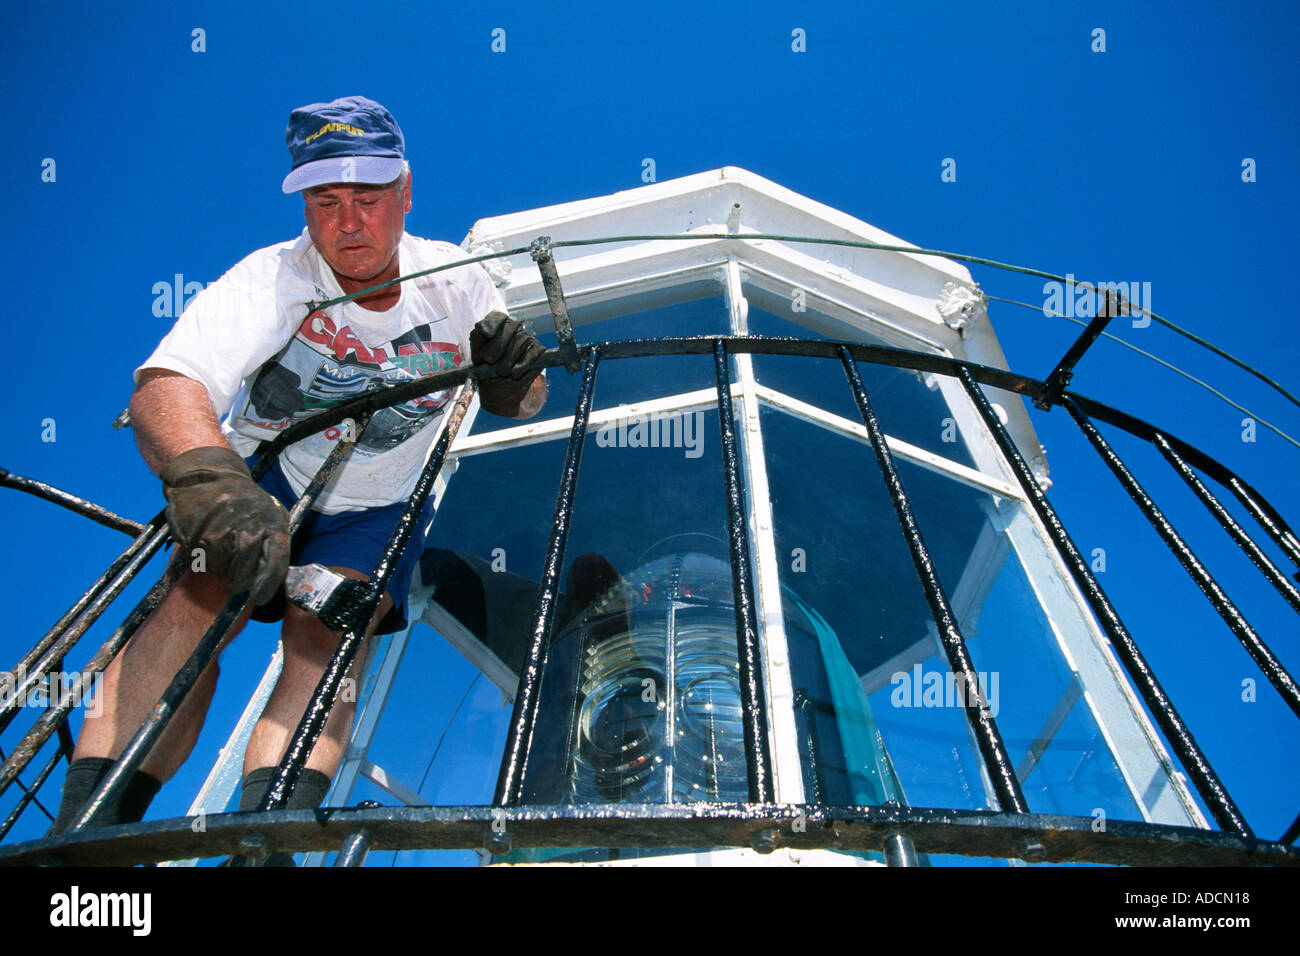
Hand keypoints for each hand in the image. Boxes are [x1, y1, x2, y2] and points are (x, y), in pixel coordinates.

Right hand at [160, 447, 290, 604]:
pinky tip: (204, 543)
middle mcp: (247, 526)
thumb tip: (273, 575)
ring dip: (219, 569)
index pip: (275, 564)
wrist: (208, 472)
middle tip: (235, 584)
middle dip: (239, 582)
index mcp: (270, 523)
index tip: (258, 596)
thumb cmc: (242, 499)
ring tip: (220, 555)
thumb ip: (273, 540)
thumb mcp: (269, 512)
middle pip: (244, 571)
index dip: (267, 585)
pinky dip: (201, 558)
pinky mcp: (195, 530)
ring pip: (220, 568)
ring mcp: (219, 529)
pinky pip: (198, 558)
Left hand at [470, 311, 545, 380]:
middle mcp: (513, 328)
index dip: (493, 323)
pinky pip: (531, 354)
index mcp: (497, 326)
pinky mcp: (537, 350)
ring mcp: (526, 338)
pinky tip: (515, 373)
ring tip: (501, 372)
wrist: (499, 388)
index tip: (487, 334)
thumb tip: (483, 329)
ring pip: (520, 342)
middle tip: (489, 361)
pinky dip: (522, 365)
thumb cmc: (487, 369)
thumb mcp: (476, 353)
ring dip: (508, 361)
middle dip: (497, 347)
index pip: (497, 317)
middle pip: (509, 329)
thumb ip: (477, 338)